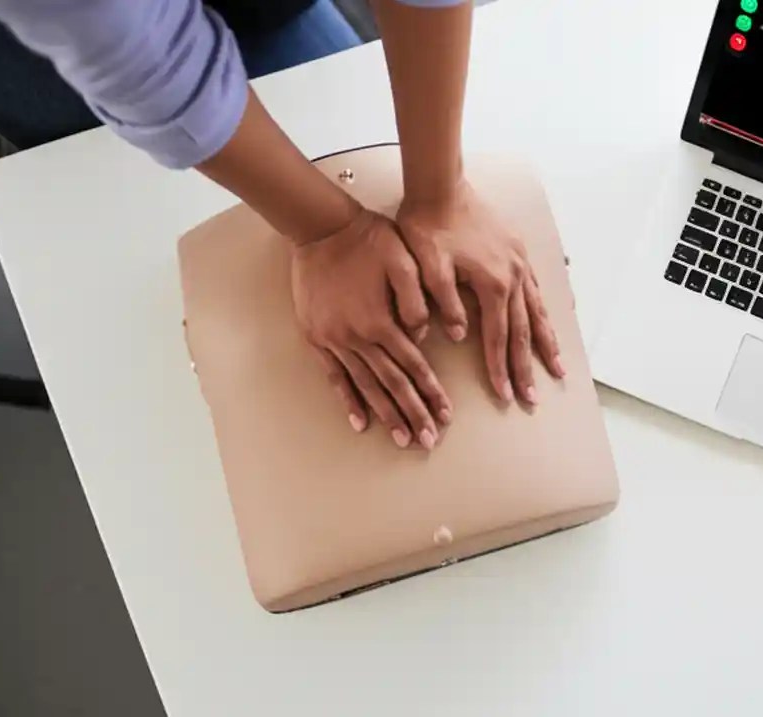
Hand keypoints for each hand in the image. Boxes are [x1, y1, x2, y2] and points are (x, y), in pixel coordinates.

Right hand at [291, 208, 449, 447]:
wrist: (320, 228)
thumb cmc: (369, 239)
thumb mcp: (404, 259)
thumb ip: (418, 298)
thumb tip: (426, 334)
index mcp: (381, 321)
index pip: (413, 366)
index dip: (431, 392)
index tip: (446, 416)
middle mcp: (357, 338)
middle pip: (391, 385)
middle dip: (413, 414)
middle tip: (428, 442)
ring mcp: (334, 340)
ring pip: (365, 386)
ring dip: (385, 415)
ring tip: (402, 439)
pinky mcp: (317, 337)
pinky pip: (335, 377)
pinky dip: (348, 401)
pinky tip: (359, 423)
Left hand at [396, 180, 563, 404]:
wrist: (440, 186)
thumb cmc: (428, 225)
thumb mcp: (427, 266)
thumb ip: (444, 302)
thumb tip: (460, 334)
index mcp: (492, 283)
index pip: (498, 337)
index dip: (500, 369)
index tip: (505, 395)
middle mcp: (514, 276)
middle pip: (523, 332)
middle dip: (528, 368)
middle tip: (533, 398)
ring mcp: (520, 264)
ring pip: (537, 313)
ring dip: (546, 344)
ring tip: (557, 369)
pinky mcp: (518, 253)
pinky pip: (538, 290)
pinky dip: (546, 312)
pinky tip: (549, 323)